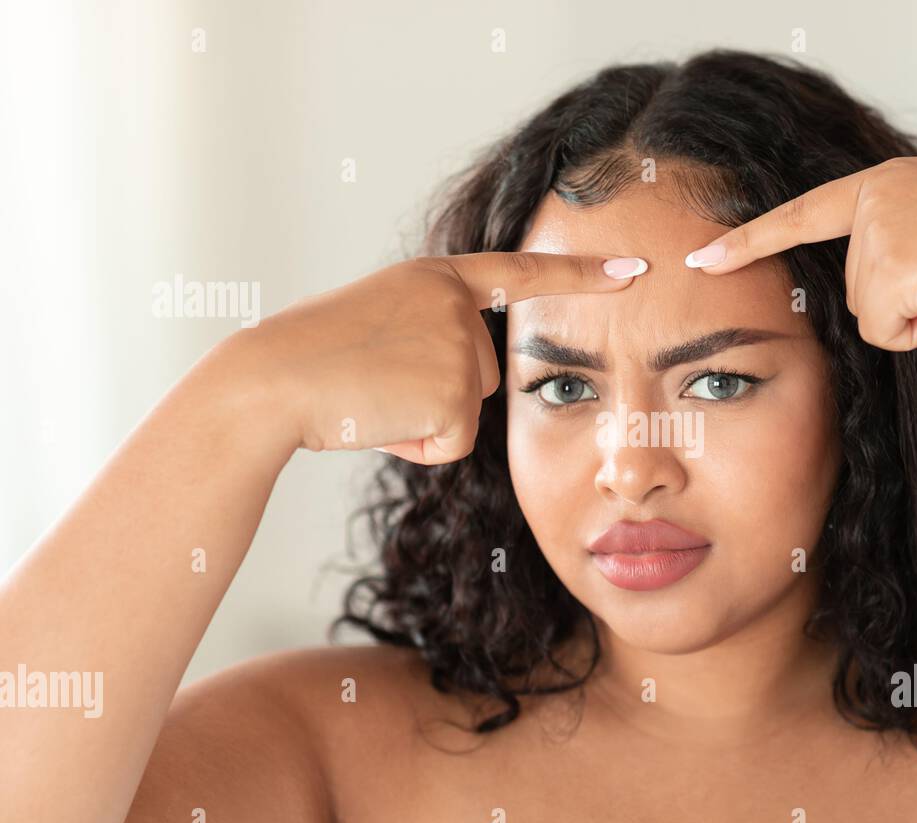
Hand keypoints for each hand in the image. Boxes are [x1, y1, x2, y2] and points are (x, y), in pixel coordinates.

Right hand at [223, 253, 644, 463]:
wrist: (270, 381)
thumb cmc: (309, 360)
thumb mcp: (378, 322)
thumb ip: (429, 331)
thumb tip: (461, 381)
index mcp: (434, 277)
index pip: (521, 272)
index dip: (580, 273)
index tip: (634, 271)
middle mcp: (454, 303)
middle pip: (490, 370)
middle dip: (444, 393)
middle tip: (379, 383)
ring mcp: (458, 345)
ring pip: (472, 409)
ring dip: (429, 421)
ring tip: (374, 398)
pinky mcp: (455, 392)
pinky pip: (456, 443)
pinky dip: (420, 447)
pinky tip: (380, 419)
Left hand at [683, 59, 916, 350]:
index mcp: (880, 182)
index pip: (801, 215)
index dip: (750, 241)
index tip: (702, 259)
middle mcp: (872, 203)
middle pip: (857, 291)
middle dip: (911, 303)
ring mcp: (880, 235)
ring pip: (874, 318)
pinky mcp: (895, 271)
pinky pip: (890, 334)